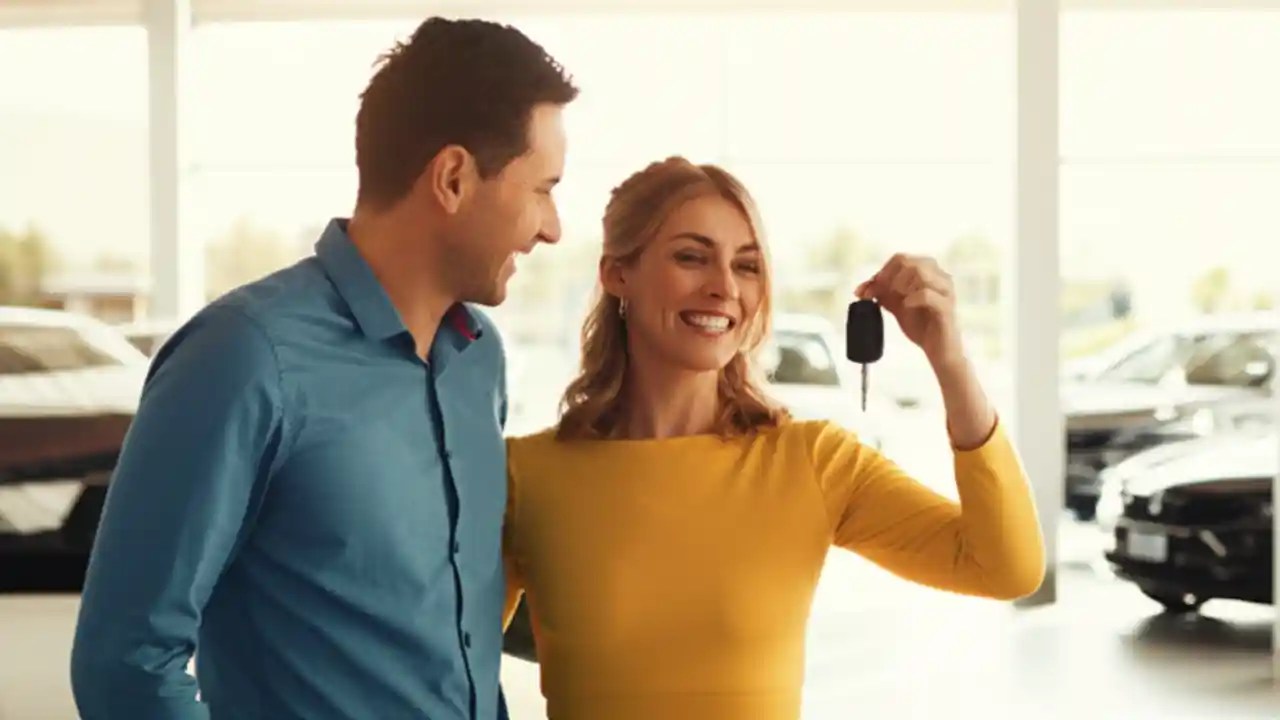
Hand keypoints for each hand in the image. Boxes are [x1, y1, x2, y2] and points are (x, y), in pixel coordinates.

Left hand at [855, 253, 964, 368]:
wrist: (939, 350)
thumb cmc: (921, 325)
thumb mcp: (897, 306)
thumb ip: (882, 294)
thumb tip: (861, 289)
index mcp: (928, 272)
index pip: (900, 258)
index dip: (881, 272)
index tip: (868, 290)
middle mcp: (939, 277)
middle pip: (909, 261)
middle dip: (887, 277)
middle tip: (879, 294)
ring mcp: (945, 291)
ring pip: (920, 272)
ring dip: (900, 284)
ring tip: (896, 298)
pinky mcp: (946, 307)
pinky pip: (927, 294)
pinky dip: (912, 298)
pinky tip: (906, 306)